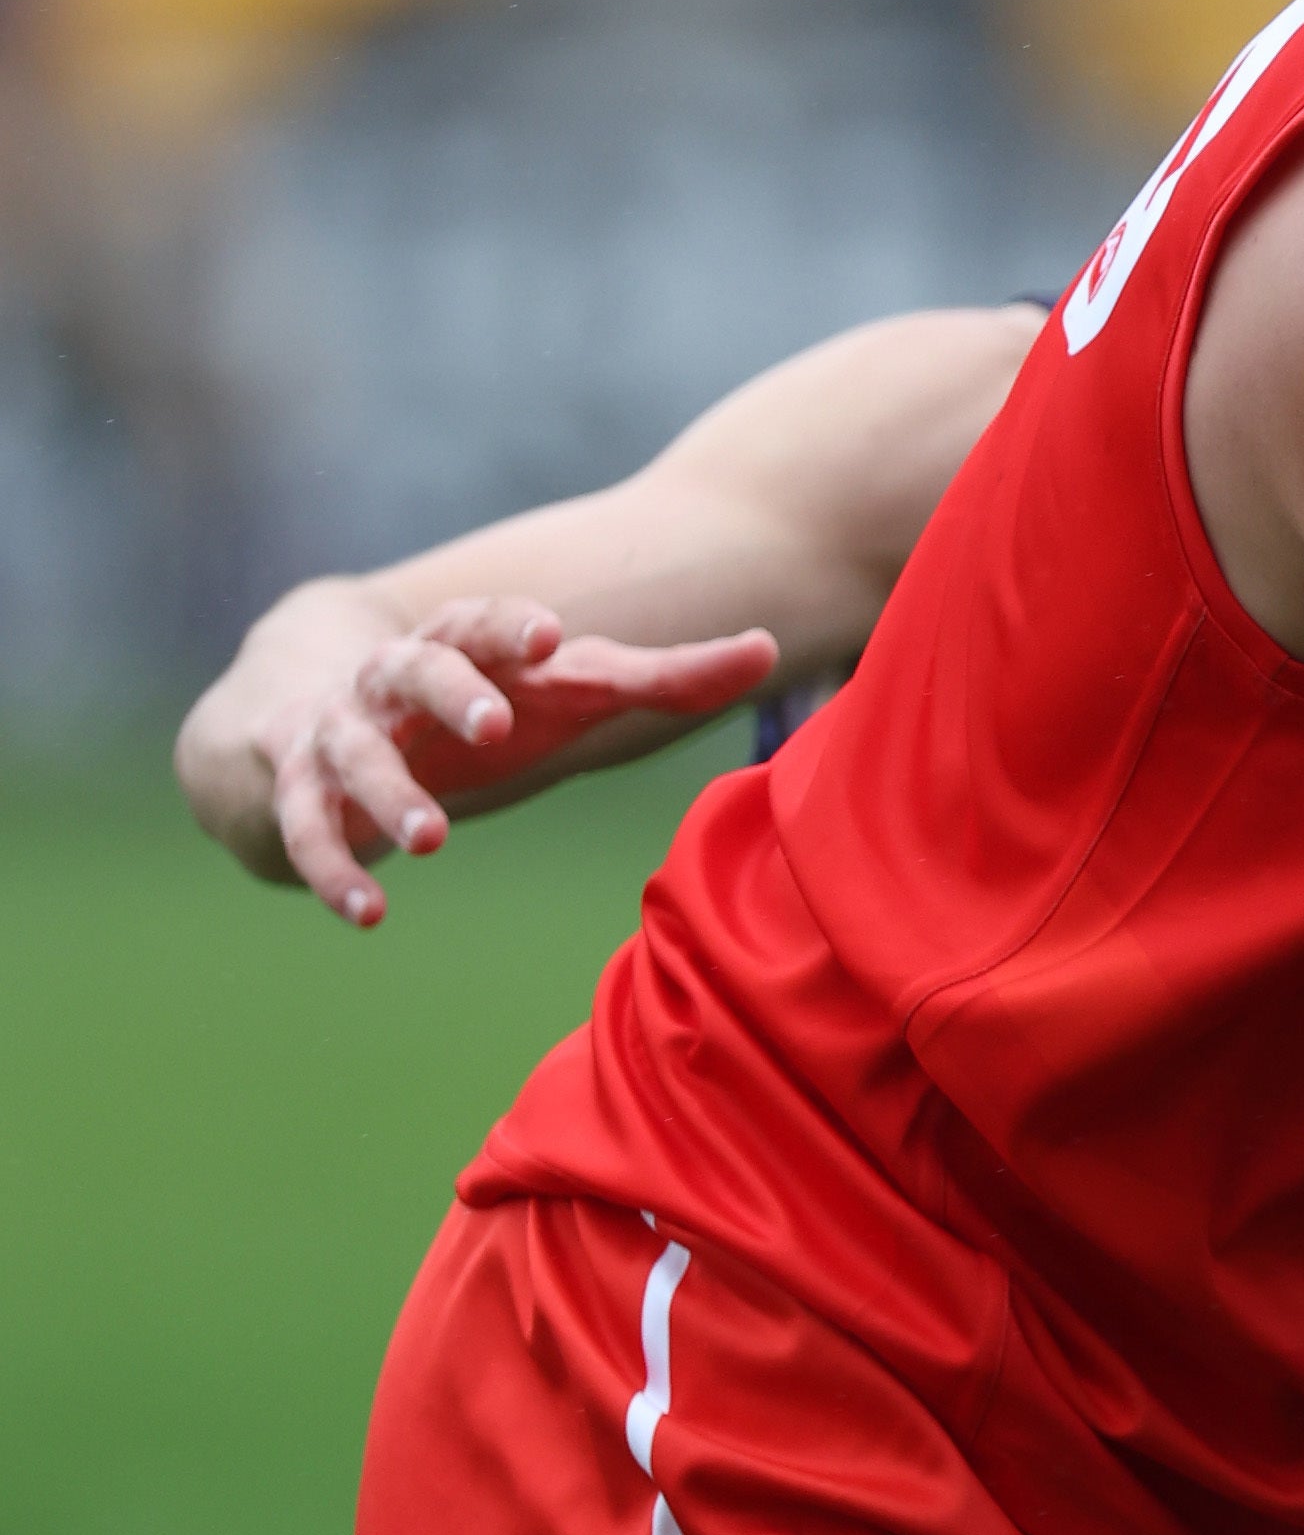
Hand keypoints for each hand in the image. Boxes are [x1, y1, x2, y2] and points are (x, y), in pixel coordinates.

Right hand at [253, 597, 775, 926]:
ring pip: (352, 754)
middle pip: (412, 670)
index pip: (481, 618)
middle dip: (452, 694)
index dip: (512, 626)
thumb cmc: (497, 694)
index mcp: (462, 640)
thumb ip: (667, 674)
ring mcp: (338, 730)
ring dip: (387, 794)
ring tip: (431, 840)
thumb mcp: (576, 683)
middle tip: (494, 724)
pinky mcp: (299, 789)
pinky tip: (368, 916)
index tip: (552, 635)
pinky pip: (307, 828)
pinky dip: (331, 869)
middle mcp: (391, 676)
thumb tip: (773, 649)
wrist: (335, 704)